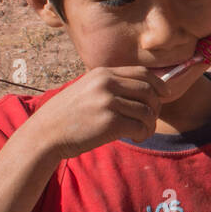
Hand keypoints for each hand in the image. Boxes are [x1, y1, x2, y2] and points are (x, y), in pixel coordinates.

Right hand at [30, 66, 173, 158]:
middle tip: (149, 120)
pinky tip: (136, 138)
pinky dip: (143, 134)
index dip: (159, 84)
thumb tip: (149, 90)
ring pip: (148, 111)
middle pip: (150, 92)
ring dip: (150, 124)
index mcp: (102, 73)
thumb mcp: (88, 89)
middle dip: (156, 107)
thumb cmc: (69, 115)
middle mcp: (106, 83)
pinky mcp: (110, 122)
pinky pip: (140, 126)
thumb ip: (112, 86)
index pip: (142, 73)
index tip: (165, 95)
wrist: (45, 134)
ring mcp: (107, 102)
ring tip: (142, 132)